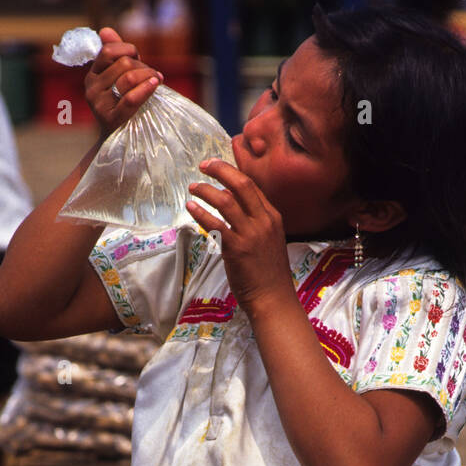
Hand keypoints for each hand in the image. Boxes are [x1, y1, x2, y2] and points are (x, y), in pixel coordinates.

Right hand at [84, 27, 163, 138]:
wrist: (118, 140)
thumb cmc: (122, 106)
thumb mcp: (117, 78)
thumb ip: (114, 55)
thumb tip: (105, 30)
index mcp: (92, 76)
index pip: (109, 50)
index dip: (128, 49)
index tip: (139, 58)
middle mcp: (91, 88)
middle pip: (123, 63)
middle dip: (143, 66)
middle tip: (153, 75)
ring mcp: (99, 104)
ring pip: (129, 77)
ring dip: (148, 75)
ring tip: (156, 80)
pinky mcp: (110, 119)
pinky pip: (131, 98)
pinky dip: (146, 88)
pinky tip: (156, 84)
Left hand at [186, 159, 294, 315]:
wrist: (273, 299)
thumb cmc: (268, 274)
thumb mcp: (269, 241)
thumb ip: (254, 222)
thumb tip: (232, 204)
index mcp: (273, 217)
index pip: (252, 185)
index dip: (232, 172)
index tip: (216, 167)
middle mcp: (264, 221)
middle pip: (241, 184)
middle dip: (220, 170)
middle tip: (204, 165)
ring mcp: (251, 234)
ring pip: (226, 200)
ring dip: (206, 190)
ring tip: (193, 188)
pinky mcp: (236, 249)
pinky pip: (215, 224)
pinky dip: (201, 213)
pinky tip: (191, 208)